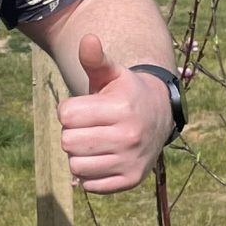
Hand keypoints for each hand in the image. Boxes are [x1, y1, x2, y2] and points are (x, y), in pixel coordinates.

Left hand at [57, 34, 172, 193]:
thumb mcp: (112, 73)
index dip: (69, 111)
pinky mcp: (130, 180)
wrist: (159, 116)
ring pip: (76, 166)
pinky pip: (89, 185)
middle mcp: (129, 136)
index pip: (65, 115)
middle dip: (72, 133)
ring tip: (95, 143)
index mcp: (121, 107)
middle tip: (89, 127)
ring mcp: (131, 160)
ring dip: (79, 155)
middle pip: (68, 142)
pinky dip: (90, 175)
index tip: (84, 108)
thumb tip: (87, 39)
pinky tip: (103, 159)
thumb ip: (95, 59)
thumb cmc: (125, 93)